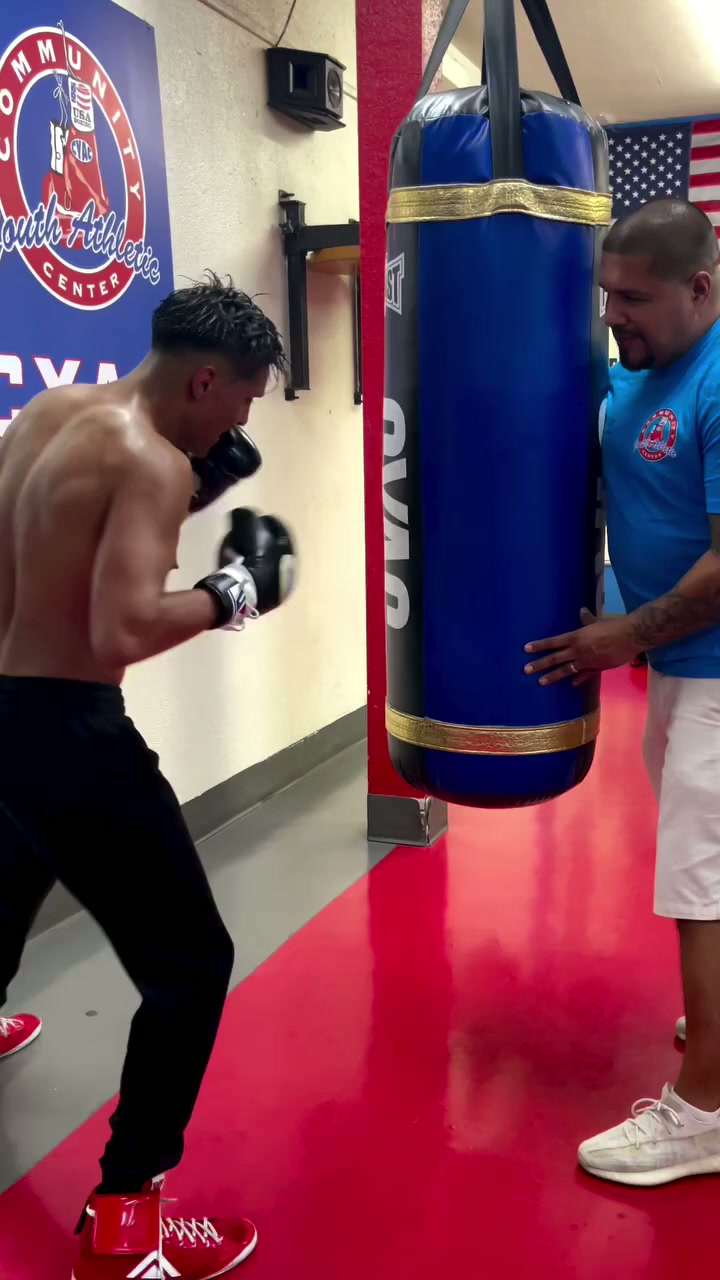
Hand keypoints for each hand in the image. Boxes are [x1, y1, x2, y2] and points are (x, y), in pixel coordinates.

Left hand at [523, 609, 638, 685]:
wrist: (630, 636)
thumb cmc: (613, 625)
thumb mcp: (596, 621)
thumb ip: (587, 619)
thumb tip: (582, 611)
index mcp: (575, 637)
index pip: (552, 642)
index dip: (539, 645)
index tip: (526, 649)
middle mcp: (578, 650)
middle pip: (555, 658)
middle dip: (539, 665)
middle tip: (526, 670)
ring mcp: (586, 661)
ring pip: (566, 670)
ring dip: (553, 676)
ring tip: (541, 682)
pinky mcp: (597, 668)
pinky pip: (584, 675)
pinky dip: (578, 680)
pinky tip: (572, 684)